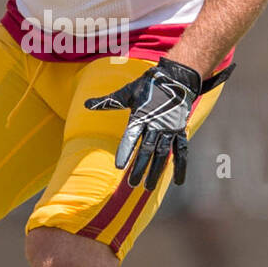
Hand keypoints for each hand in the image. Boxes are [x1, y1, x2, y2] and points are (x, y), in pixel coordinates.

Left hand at [85, 56, 202, 189]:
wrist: (175, 78)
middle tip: (131, 184)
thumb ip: (107, 102)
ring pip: (162, 154)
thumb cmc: (147, 86)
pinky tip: (179, 182)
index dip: (125, 150)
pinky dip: (181, 166)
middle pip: (147, 149)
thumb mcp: (127, 92)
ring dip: (156, 171)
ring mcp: (169, 129)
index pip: (131, 136)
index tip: (119, 166)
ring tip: (147, 187)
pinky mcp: (180, 131)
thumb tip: (86, 104)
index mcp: (141, 115)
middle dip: (140, 167)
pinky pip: (181, 151)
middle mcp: (156, 123)